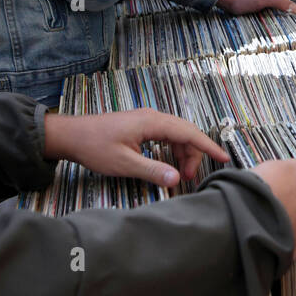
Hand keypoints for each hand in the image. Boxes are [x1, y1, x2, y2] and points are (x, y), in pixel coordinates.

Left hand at [43, 109, 229, 187]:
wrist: (71, 135)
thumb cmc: (95, 147)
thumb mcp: (124, 164)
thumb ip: (153, 171)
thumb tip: (177, 178)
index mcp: (152, 122)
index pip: (189, 133)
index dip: (209, 146)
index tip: (224, 158)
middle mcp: (153, 117)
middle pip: (185, 133)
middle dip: (194, 155)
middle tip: (189, 177)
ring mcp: (147, 120)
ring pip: (176, 135)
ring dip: (182, 154)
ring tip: (179, 174)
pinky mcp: (141, 126)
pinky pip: (166, 135)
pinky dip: (172, 149)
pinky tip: (168, 163)